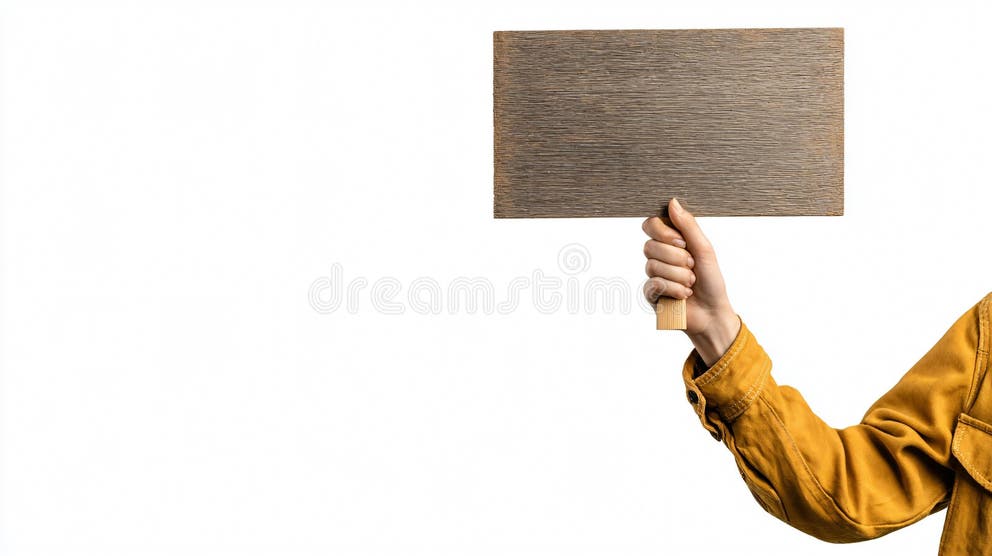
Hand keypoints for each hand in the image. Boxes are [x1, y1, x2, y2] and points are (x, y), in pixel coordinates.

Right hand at [642, 198, 740, 365]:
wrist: (713, 313)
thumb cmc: (711, 281)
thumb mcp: (704, 249)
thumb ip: (688, 226)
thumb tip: (672, 202)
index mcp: (670, 242)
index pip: (650, 225)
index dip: (663, 232)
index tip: (682, 242)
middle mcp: (658, 256)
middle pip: (650, 245)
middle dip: (677, 258)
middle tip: (692, 267)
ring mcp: (652, 275)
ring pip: (653, 265)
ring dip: (679, 276)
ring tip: (691, 284)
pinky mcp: (650, 294)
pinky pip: (653, 284)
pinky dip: (674, 289)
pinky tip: (683, 295)